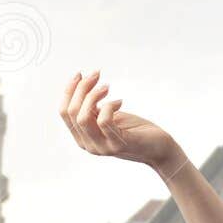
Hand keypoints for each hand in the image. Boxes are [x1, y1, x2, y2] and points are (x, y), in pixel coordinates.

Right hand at [61, 70, 183, 176]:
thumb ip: (92, 109)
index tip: (80, 74)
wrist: (158, 148)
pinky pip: (103, 121)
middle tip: (96, 75)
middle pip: (72, 112)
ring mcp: (102, 147)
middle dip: (81, 88)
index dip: (69, 90)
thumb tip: (80, 86)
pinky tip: (119, 101)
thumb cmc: (134, 130)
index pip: (64, 112)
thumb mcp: (107, 116)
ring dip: (93, 95)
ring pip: (83, 117)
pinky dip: (109, 106)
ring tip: (107, 87)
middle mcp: (88, 144)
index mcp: (82, 137)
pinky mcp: (118, 145)